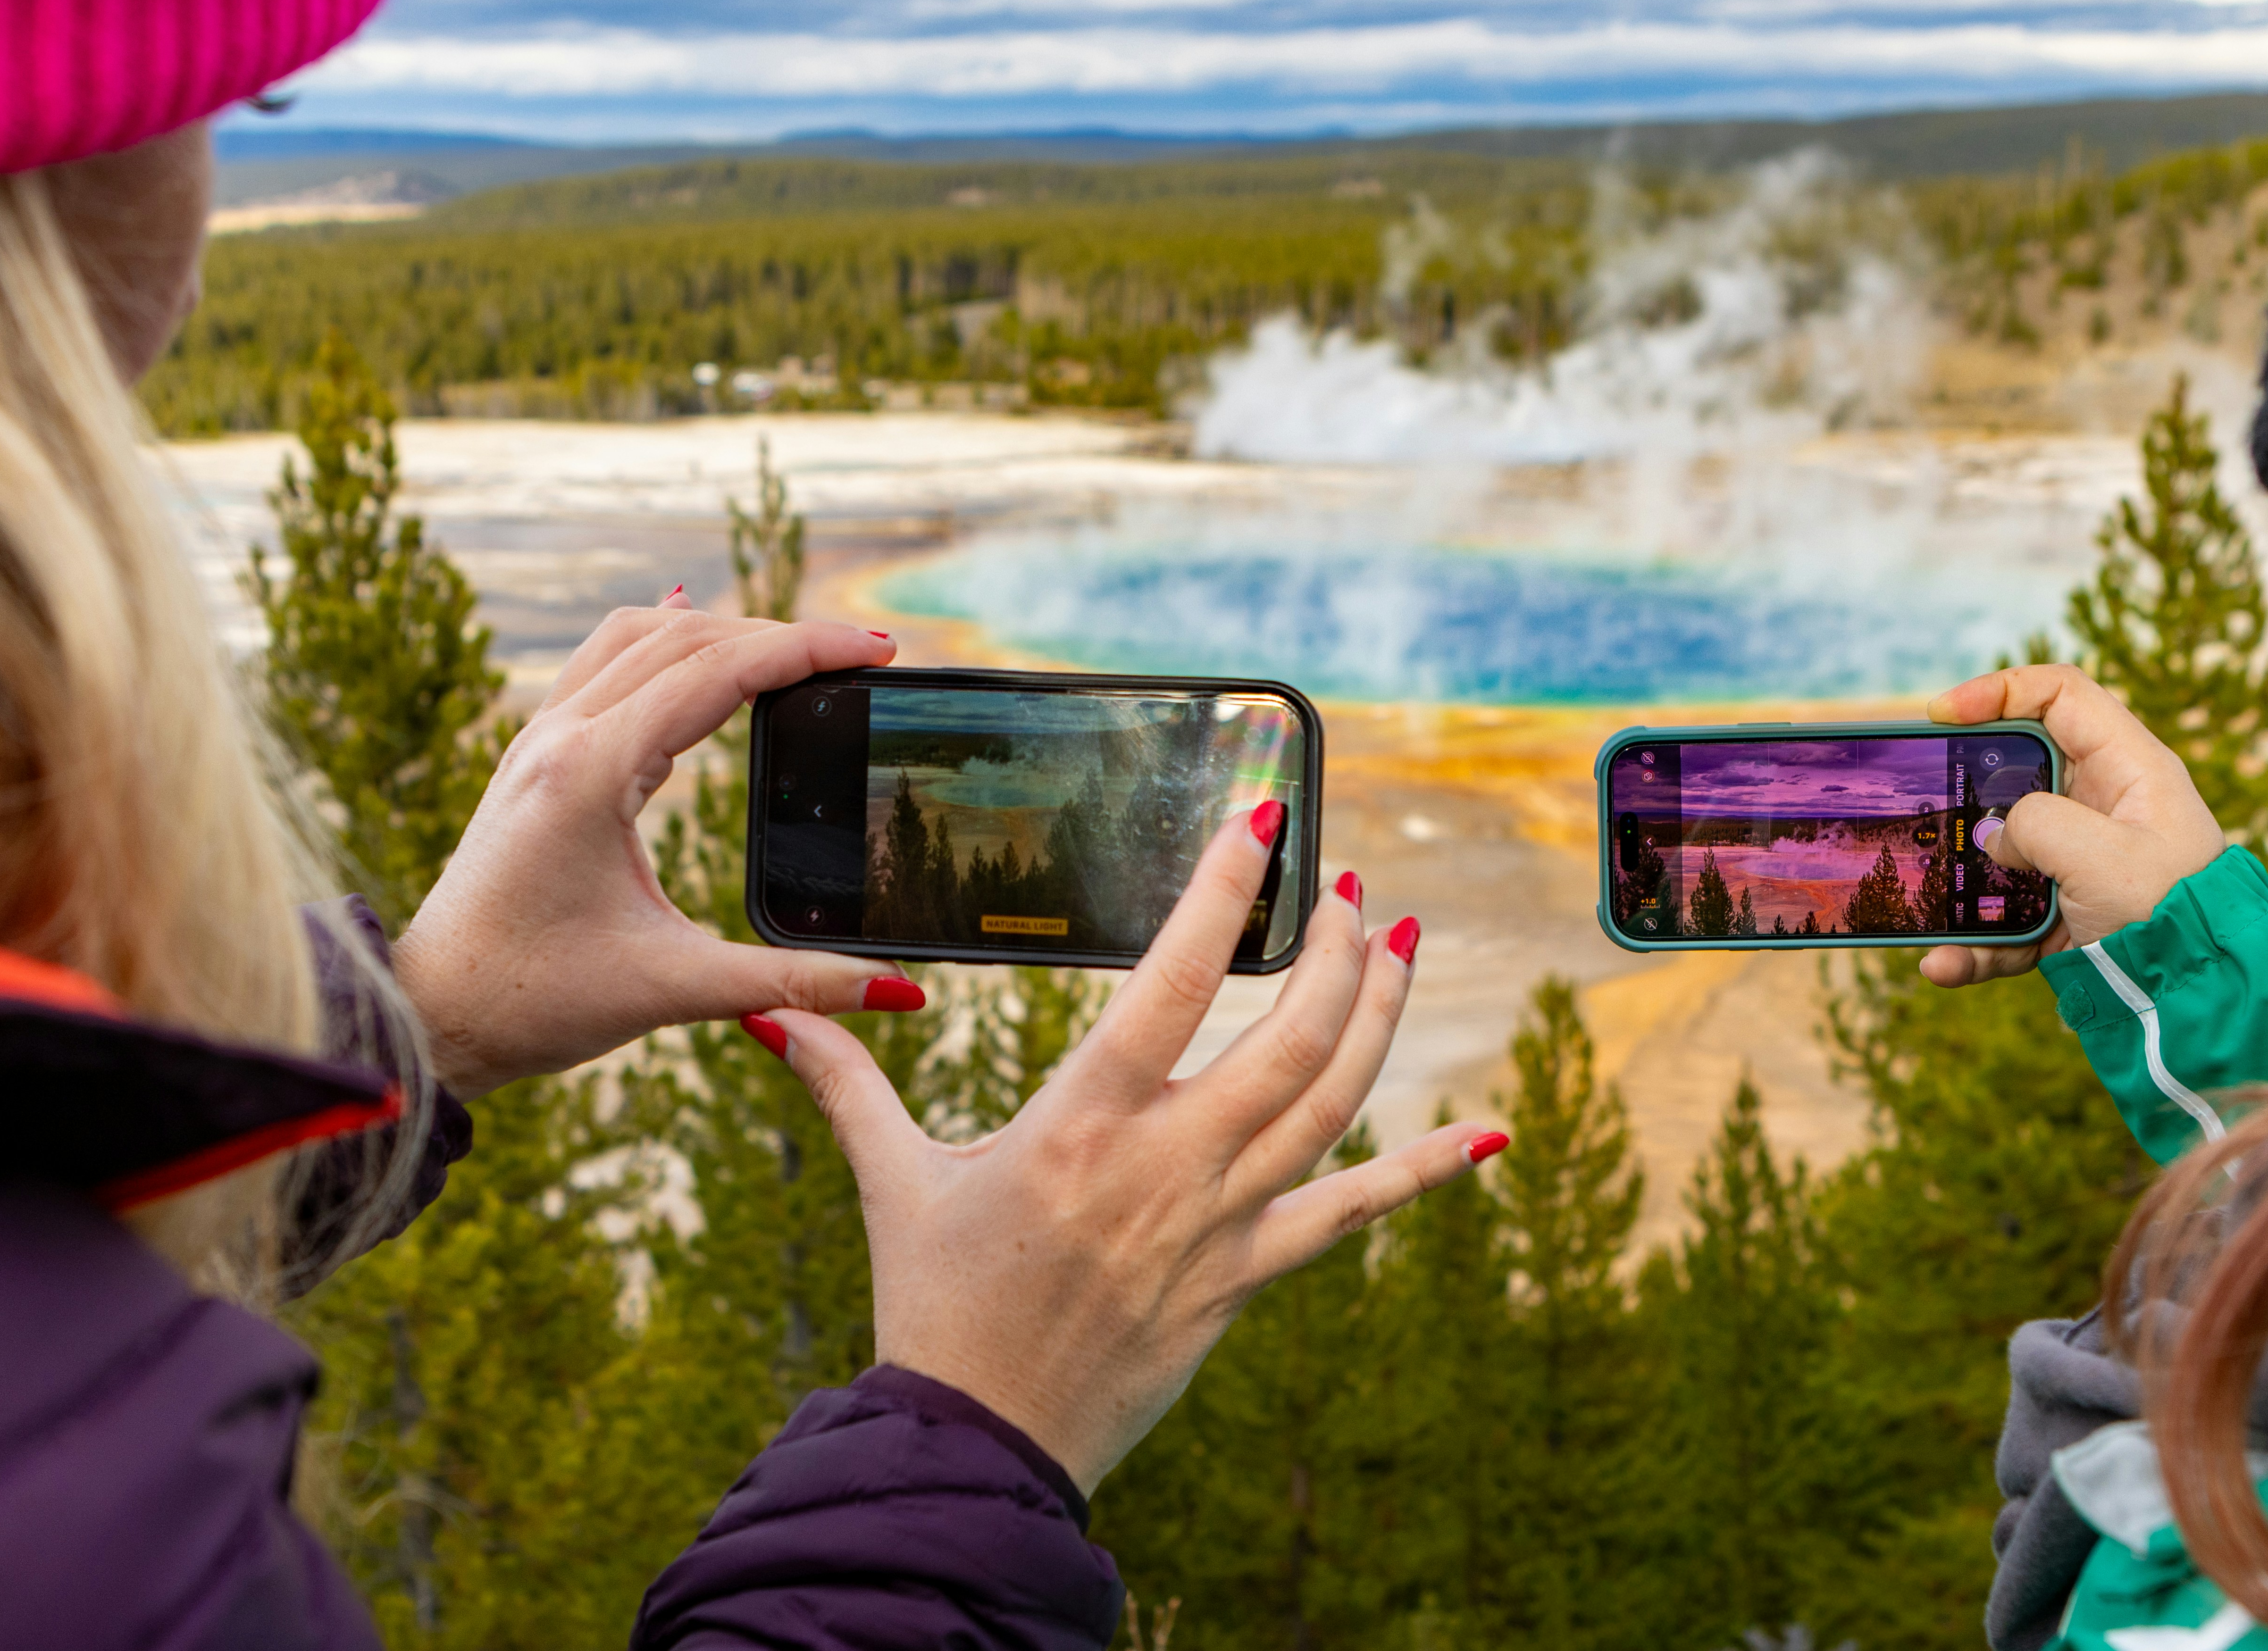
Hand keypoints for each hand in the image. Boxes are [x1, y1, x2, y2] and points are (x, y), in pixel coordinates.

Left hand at [395, 594, 913, 1094]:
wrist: (427, 1017)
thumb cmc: (532, 1001)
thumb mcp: (673, 989)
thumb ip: (791, 983)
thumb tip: (897, 992)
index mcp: (589, 772)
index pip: (720, 670)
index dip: (810, 649)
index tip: (881, 647)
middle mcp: (558, 737)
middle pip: (686, 636)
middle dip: (782, 634)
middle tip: (861, 652)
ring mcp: (538, 741)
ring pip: (640, 636)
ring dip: (722, 630)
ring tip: (796, 652)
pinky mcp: (534, 758)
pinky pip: (605, 664)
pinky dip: (667, 645)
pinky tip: (698, 647)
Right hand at [755, 811, 1504, 1494]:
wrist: (979, 1445)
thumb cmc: (934, 1309)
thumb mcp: (891, 1183)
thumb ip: (847, 1087)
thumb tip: (779, 1015)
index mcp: (1082, 1123)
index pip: (1174, 978)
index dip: (1223, 892)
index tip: (1261, 822)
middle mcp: (1167, 1164)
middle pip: (1289, 1033)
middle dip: (1336, 948)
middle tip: (1353, 887)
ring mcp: (1220, 1224)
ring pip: (1333, 1102)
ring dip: (1382, 1017)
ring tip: (1406, 946)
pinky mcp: (1247, 1278)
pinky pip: (1355, 1215)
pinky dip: (1428, 1172)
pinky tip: (1488, 1135)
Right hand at [1918, 663, 2224, 988]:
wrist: (2205, 995)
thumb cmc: (2170, 912)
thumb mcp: (2099, 856)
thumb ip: (2034, 825)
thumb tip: (1992, 839)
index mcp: (2128, 767)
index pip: (2059, 694)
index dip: (1999, 690)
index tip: (1942, 714)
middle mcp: (2104, 806)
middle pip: (2018, 770)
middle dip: (1965, 787)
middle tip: (1924, 801)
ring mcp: (2083, 860)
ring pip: (2004, 851)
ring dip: (1962, 879)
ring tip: (1926, 903)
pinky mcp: (2069, 911)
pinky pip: (2008, 915)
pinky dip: (1976, 941)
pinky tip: (1944, 964)